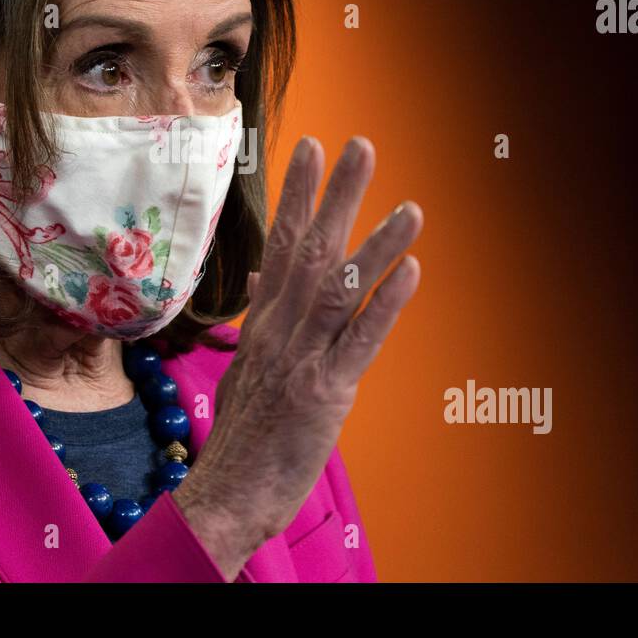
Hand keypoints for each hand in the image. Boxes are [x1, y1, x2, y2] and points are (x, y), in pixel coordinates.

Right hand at [172, 135, 421, 577]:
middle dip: (336, 195)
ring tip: (409, 206)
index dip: (298, 194)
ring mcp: (302, 358)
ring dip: (376, 243)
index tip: (311, 147)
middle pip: (309, 250)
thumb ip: (263, 314)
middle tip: (359, 145)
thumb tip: (265, 272)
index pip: (281, 244)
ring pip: (339, 288)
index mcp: (264, 321)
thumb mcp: (246, 364)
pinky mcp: (325, 392)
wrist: (226, 492)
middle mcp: (280, 329)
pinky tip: (410, 271)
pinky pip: (359, 341)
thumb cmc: (242, 432)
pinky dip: (384, 303)